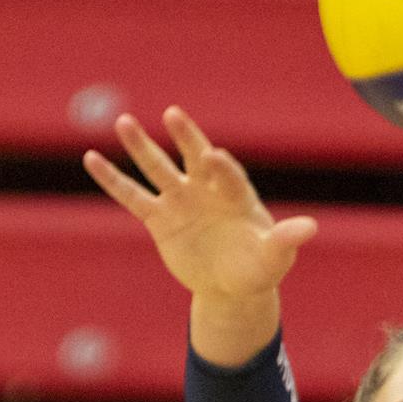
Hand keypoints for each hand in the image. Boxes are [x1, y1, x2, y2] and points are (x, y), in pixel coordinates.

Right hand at [82, 106, 317, 298]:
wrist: (232, 287)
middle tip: (174, 115)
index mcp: (236, 194)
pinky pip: (131, 195)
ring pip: (158, 168)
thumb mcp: (275, 257)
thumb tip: (311, 228)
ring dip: (141, 146)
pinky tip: (91, 159)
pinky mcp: (159, 219)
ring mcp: (180, 201)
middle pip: (193, 157)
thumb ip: (286, 239)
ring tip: (124, 121)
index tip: (213, 156)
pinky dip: (112, 179)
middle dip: (186, 137)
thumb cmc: (259, 267)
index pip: (228, 174)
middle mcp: (206, 190)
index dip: (221, 167)